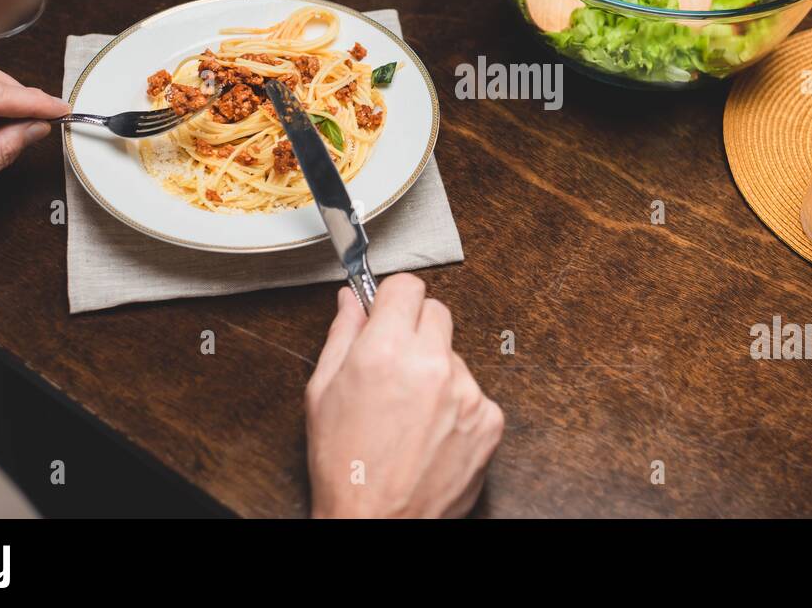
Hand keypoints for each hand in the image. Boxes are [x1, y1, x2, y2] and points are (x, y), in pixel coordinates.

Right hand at [306, 274, 504, 517]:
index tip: (388, 312)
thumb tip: (350, 300)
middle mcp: (432, 365)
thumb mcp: (322, 394)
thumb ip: (342, 336)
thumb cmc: (345, 467)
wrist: (377, 524)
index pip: (408, 286)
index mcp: (386, 351)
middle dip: (415, 329)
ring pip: (455, 356)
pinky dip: (456, 406)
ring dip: (436, 371)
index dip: (393, 299)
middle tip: (395, 364)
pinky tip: (431, 433)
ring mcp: (466, 392)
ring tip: (410, 413)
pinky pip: (473, 393)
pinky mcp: (489, 420)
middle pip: (436, 312)